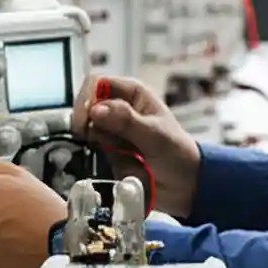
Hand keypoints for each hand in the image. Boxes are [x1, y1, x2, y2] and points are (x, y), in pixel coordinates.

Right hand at [72, 75, 201, 217]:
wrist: (183, 184)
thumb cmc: (177, 152)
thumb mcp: (155, 135)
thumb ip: (126, 121)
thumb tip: (96, 110)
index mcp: (133, 94)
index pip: (97, 83)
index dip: (88, 98)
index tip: (86, 120)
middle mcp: (118, 108)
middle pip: (86, 104)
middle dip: (85, 121)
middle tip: (89, 137)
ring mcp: (111, 129)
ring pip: (84, 126)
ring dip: (88, 138)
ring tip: (107, 150)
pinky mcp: (106, 149)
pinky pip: (87, 146)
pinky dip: (89, 152)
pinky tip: (102, 159)